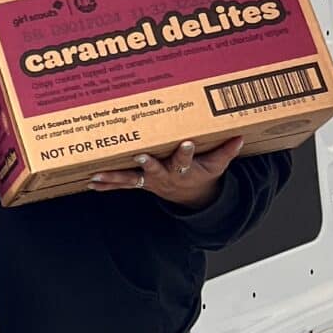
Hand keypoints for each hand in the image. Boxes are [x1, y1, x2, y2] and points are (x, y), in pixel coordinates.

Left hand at [90, 136, 242, 208]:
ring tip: (98, 175)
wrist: (192, 196)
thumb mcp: (217, 164)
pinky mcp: (141, 183)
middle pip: (155, 169)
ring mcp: (151, 181)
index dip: (186, 152)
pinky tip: (91, 183)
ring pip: (131, 178)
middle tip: (139, 155)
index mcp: (183, 168)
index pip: (186, 159)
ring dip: (115, 177)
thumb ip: (226, 151)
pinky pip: (122, 184)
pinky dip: (107, 184)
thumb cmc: (202, 175)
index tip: (186, 143)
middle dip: (147, 163)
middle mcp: (165, 176)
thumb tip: (240, 136)